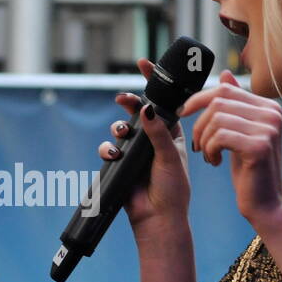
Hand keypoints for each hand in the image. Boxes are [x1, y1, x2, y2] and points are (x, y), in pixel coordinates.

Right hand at [97, 58, 191, 236]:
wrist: (158, 218)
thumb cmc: (173, 189)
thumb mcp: (170, 156)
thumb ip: (157, 132)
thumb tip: (147, 108)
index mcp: (171, 132)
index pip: (163, 101)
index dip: (153, 82)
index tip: (143, 62)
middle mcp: (152, 138)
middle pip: (137, 111)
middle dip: (128, 103)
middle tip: (123, 99)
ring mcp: (135, 151)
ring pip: (120, 128)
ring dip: (118, 128)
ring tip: (122, 135)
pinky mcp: (120, 164)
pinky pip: (109, 148)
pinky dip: (109, 149)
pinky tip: (115, 155)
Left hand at [179, 70, 281, 233]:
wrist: (266, 205)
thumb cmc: (251, 171)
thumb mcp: (241, 133)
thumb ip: (235, 105)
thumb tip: (225, 74)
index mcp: (269, 107)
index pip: (225, 89)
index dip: (198, 99)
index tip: (184, 114)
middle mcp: (272, 113)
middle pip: (218, 102)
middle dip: (199, 123)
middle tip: (199, 145)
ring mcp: (268, 128)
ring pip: (216, 118)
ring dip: (204, 139)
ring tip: (208, 155)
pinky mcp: (259, 146)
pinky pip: (220, 136)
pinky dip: (210, 149)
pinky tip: (215, 162)